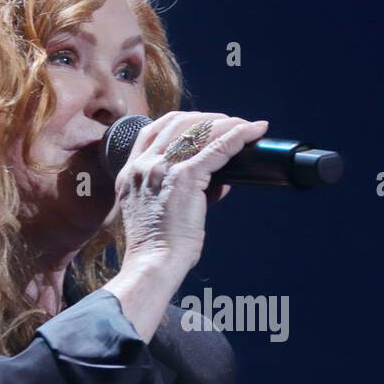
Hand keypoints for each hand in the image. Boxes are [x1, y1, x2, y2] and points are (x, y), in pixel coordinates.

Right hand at [113, 111, 268, 276]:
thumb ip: (182, 192)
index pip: (153, 130)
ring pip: (198, 130)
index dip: (180, 121)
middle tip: (229, 123)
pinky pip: (218, 147)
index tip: (199, 124)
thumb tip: (220, 183)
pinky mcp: (185, 177)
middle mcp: (143, 166)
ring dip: (225, 123)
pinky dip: (238, 136)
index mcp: (130, 173)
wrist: (153, 264)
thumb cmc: (158, 248)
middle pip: (177, 122)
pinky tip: (253, 132)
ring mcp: (163, 169)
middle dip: (206, 118)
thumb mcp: (157, 212)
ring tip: (245, 126)